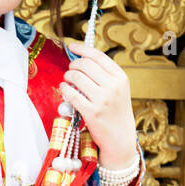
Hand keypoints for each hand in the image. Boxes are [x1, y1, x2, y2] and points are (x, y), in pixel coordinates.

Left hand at [60, 39, 138, 169]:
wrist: (120, 138)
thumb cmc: (116, 112)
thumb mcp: (119, 90)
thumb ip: (105, 75)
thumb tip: (83, 59)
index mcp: (120, 78)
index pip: (98, 56)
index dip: (82, 49)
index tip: (72, 47)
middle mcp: (113, 87)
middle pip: (85, 65)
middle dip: (73, 64)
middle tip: (70, 69)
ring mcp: (102, 100)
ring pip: (76, 78)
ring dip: (67, 76)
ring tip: (67, 79)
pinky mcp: (91, 112)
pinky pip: (71, 95)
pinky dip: (64, 89)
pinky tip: (64, 89)